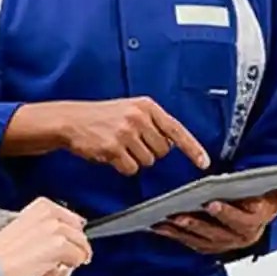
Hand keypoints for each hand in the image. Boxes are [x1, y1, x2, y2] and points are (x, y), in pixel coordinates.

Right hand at [0, 197, 91, 275]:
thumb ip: (49, 228)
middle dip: (72, 249)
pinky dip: (67, 269)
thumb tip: (71, 237)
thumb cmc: (4, 252)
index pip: (73, 219)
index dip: (70, 237)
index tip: (65, 246)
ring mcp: (56, 229)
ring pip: (81, 247)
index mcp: (43, 206)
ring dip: (70, 261)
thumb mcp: (28, 228)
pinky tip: (47, 272)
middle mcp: (51, 214)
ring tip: (48, 268)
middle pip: (80, 233)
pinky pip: (78, 258)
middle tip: (57, 261)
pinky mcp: (59, 245)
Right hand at [58, 97, 210, 174]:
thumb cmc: (103, 117)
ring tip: (119, 146)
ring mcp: (126, 132)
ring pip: (147, 162)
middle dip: (150, 152)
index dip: (192, 148)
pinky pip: (131, 169)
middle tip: (132, 143)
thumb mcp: (131, 110)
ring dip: (135, 160)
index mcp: (147, 106)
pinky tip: (111, 154)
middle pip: (162, 151)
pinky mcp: (113, 148)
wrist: (71, 120)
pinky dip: (122, 166)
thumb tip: (172, 144)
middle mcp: (139, 117)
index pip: (177, 129)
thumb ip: (153, 123)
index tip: (204, 162)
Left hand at [152, 183, 276, 254]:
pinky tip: (159, 225)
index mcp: (254, 223)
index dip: (226, 213)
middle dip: (196, 224)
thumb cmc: (262, 204)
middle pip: (215, 233)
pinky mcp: (207, 246)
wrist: (256, 224)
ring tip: (165, 218)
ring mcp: (221, 244)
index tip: (211, 203)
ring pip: (199, 239)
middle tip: (179, 213)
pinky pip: (188, 242)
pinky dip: (174, 235)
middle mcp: (237, 237)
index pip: (240, 220)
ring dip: (181, 230)